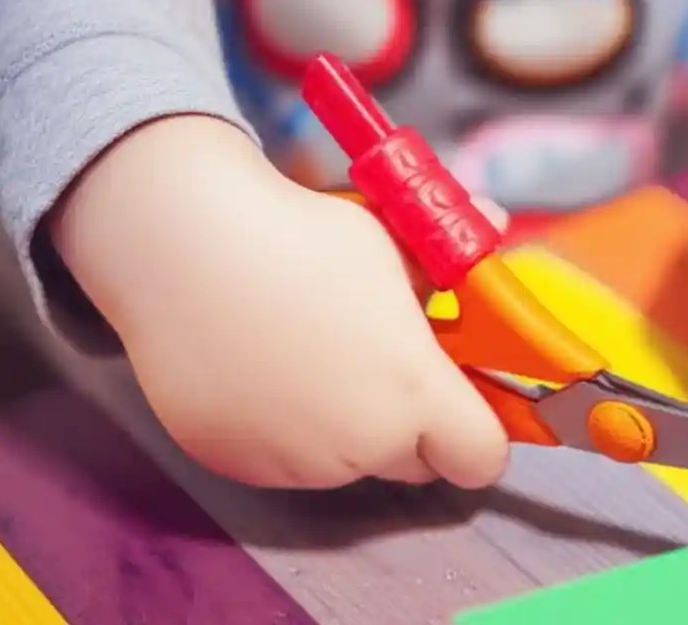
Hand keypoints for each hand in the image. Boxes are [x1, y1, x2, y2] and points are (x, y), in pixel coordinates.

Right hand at [50, 115, 508, 488]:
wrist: (189, 245)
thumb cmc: (309, 237)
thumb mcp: (399, 237)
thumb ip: (455, 256)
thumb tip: (498, 224)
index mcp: (416, 393)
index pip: (481, 459)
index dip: (481, 432)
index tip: (465, 400)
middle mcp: (361, 443)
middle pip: (415, 462)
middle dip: (413, 426)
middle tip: (385, 365)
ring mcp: (295, 462)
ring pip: (346, 462)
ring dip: (345, 427)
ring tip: (312, 353)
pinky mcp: (236, 462)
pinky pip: (283, 459)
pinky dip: (284, 429)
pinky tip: (262, 368)